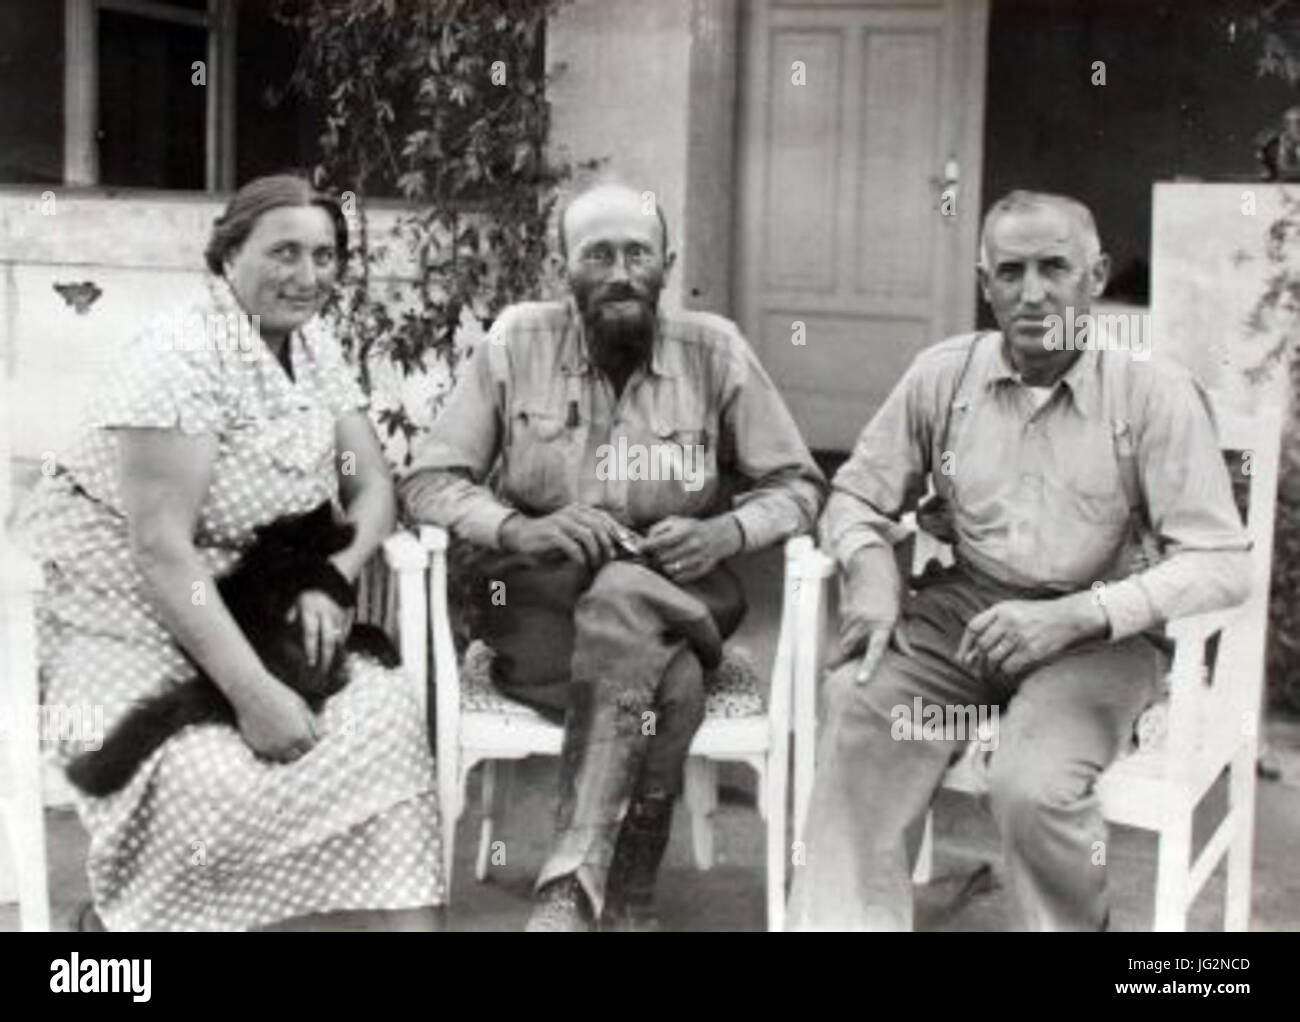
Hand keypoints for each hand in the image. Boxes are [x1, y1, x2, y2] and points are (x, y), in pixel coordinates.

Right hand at [233, 677, 319, 761]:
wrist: (251, 692)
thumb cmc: (279, 695)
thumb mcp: (301, 707)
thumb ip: (312, 724)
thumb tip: (322, 737)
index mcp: (300, 735)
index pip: (310, 746)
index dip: (308, 738)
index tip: (303, 728)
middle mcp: (286, 745)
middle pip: (298, 756)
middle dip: (298, 748)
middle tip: (293, 734)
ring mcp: (270, 749)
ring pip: (283, 760)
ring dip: (285, 753)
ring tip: (283, 738)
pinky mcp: (256, 748)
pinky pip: (266, 759)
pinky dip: (270, 755)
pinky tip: (270, 741)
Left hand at [286, 589, 352, 674]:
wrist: (331, 578)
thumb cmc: (310, 593)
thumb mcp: (297, 600)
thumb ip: (291, 613)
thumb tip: (287, 624)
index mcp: (311, 611)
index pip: (311, 634)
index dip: (311, 649)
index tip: (311, 663)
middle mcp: (326, 615)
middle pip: (327, 640)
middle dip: (326, 657)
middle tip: (324, 671)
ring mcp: (338, 616)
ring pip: (338, 638)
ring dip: (336, 654)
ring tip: (333, 668)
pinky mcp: (348, 615)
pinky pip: (346, 633)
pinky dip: (342, 644)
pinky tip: (340, 654)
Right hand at [499, 504, 623, 567]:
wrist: (522, 536)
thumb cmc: (552, 539)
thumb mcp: (574, 535)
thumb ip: (593, 537)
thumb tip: (617, 548)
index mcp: (581, 510)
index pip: (607, 519)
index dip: (620, 533)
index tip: (629, 548)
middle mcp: (573, 511)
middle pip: (600, 526)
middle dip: (609, 545)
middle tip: (610, 560)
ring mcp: (561, 521)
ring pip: (588, 535)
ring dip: (595, 553)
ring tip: (596, 564)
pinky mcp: (551, 533)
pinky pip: (572, 546)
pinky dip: (580, 557)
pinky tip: (581, 564)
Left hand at [640, 515, 742, 583]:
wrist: (719, 536)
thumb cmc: (693, 528)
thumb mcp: (676, 521)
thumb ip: (658, 528)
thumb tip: (645, 540)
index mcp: (686, 531)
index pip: (660, 541)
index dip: (646, 545)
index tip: (639, 548)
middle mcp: (693, 545)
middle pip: (663, 557)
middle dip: (654, 556)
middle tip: (653, 553)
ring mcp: (698, 559)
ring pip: (670, 569)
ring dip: (662, 566)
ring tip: (664, 560)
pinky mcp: (701, 569)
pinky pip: (680, 577)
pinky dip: (673, 574)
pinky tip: (673, 567)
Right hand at [828, 545, 913, 684]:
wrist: (870, 564)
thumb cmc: (888, 587)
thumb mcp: (899, 612)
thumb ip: (900, 635)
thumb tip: (908, 655)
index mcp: (882, 622)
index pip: (874, 649)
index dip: (867, 666)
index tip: (860, 681)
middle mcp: (865, 620)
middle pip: (848, 649)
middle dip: (846, 658)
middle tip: (844, 664)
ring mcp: (851, 615)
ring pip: (844, 639)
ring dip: (848, 644)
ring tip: (857, 639)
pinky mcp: (843, 610)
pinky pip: (843, 628)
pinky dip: (848, 631)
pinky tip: (856, 624)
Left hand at [957, 595, 1105, 677]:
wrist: (1067, 617)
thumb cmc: (1036, 615)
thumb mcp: (1012, 610)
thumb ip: (992, 623)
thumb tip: (969, 651)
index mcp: (1001, 609)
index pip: (974, 627)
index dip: (965, 644)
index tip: (963, 656)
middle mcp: (1008, 621)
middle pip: (982, 645)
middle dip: (977, 661)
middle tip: (977, 670)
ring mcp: (1020, 636)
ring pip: (993, 658)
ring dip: (989, 669)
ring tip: (990, 673)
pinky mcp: (1031, 650)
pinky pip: (1009, 666)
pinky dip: (1004, 672)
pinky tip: (1006, 672)